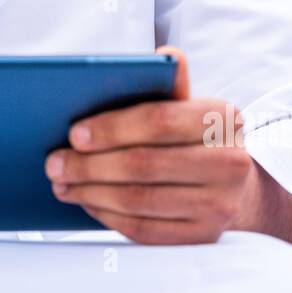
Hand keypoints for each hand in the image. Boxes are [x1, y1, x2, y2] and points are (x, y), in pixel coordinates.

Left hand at [44, 46, 290, 244]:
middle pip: (144, 164)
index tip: (73, 134)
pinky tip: (88, 202)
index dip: (111, 128)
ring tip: (63, 184)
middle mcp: (230, 163)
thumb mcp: (189, 106)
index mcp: (222, 119)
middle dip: (89, 165)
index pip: (159, 120)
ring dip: (91, 192)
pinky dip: (109, 216)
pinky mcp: (204, 237)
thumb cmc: (196, 139)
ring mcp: (220, 204)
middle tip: (54, 163)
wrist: (236, 188)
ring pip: (140, 200)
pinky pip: (145, 229)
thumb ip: (169, 84)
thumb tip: (162, 55)